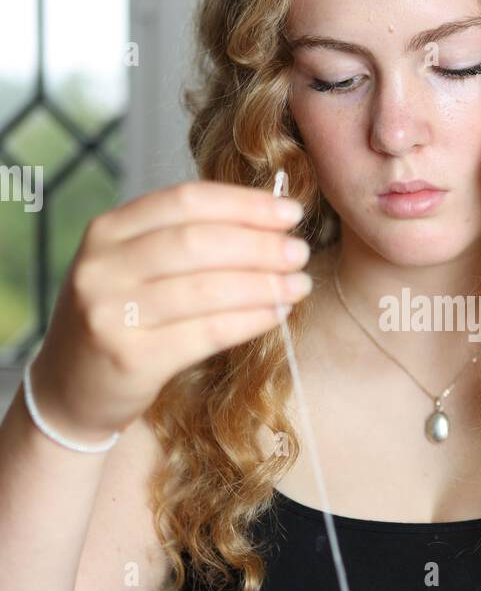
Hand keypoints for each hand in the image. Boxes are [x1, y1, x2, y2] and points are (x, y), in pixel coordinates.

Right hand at [27, 179, 311, 443]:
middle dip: (260, 245)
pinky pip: (206, 332)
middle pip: (198, 242)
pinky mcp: (131, 358)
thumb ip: (181, 240)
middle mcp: (102, 267)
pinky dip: (250, 320)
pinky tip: (277, 314)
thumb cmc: (120, 319)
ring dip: (263, 284)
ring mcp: (111, 312)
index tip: (290, 212)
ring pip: (206, 289)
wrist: (70, 389)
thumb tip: (267, 222)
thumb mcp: (131, 267)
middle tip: (299, 252)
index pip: (186, 201)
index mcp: (106, 230)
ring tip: (299, 285)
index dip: (244, 204)